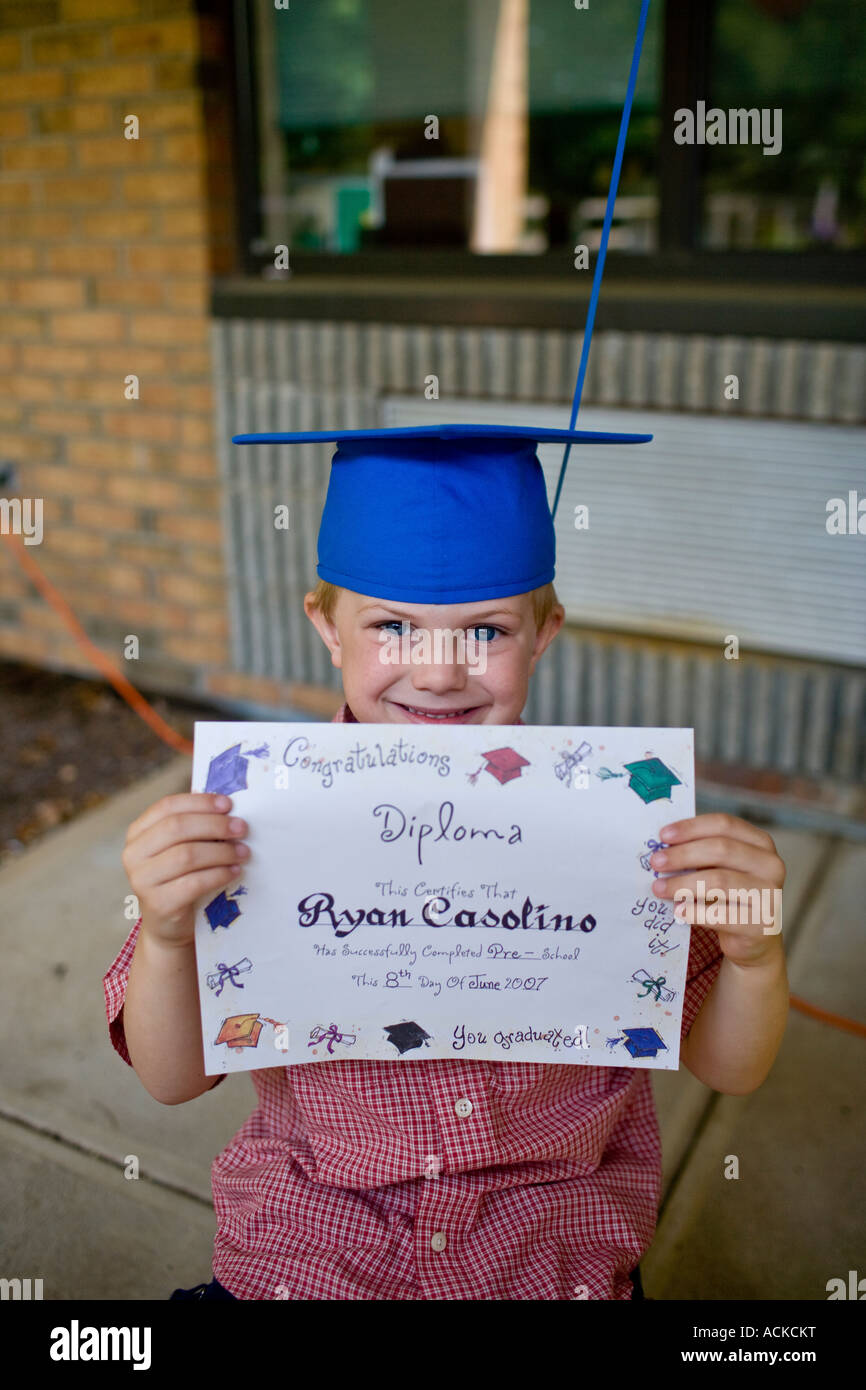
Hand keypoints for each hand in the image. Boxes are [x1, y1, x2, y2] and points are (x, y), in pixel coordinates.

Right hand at [121, 793, 249, 947]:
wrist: (169, 924)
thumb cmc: (179, 878)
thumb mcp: (180, 847)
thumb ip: (194, 825)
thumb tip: (224, 803)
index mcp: (138, 833)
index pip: (167, 807)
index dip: (199, 802)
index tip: (228, 804)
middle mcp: (133, 854)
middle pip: (177, 828)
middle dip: (215, 825)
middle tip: (241, 828)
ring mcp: (142, 880)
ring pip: (187, 855)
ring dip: (221, 851)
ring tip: (243, 852)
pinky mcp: (158, 904)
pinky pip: (194, 883)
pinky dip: (219, 874)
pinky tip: (235, 871)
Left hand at [649, 812, 785, 967]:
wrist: (752, 937)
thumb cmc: (729, 894)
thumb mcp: (719, 868)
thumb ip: (699, 853)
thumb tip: (661, 848)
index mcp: (760, 843)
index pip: (725, 824)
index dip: (691, 828)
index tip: (663, 835)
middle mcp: (771, 865)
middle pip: (721, 849)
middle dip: (683, 855)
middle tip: (656, 862)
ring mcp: (770, 895)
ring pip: (720, 881)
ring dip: (683, 884)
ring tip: (659, 888)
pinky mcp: (761, 924)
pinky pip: (722, 915)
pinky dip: (695, 912)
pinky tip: (678, 911)